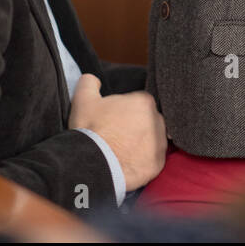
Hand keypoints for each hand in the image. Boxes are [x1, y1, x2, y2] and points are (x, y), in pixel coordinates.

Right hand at [69, 74, 165, 191]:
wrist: (95, 165)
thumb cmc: (91, 130)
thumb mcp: (83, 100)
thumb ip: (89, 82)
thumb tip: (93, 80)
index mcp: (144, 102)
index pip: (139, 102)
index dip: (125, 111)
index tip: (114, 120)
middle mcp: (158, 121)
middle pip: (148, 121)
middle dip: (135, 127)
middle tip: (117, 136)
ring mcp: (160, 144)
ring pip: (152, 141)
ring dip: (140, 145)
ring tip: (121, 152)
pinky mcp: (158, 164)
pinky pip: (152, 160)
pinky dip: (142, 162)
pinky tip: (127, 163)